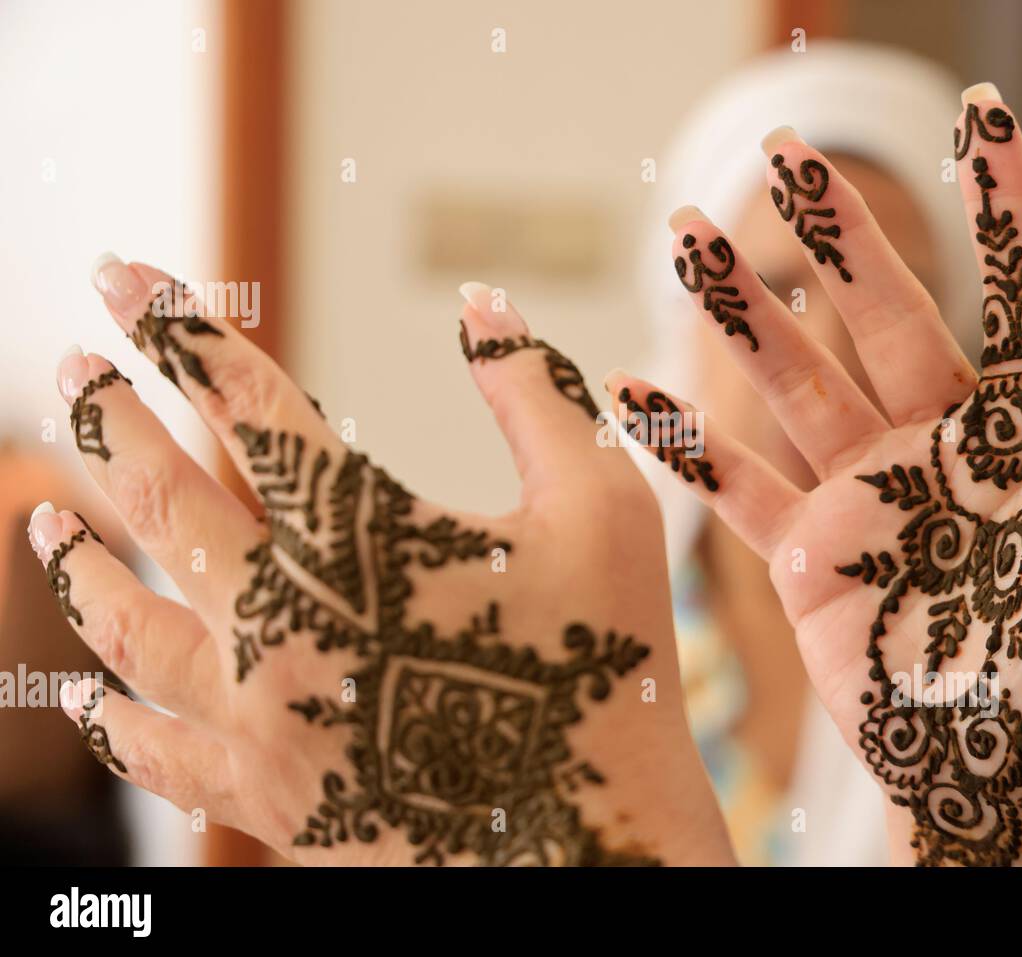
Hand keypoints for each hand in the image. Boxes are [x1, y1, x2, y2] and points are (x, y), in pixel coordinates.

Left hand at [32, 265, 732, 865]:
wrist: (594, 841)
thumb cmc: (606, 665)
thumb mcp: (601, 506)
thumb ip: (535, 393)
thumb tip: (483, 303)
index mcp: (360, 534)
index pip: (240, 400)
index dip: (177, 327)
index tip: (124, 277)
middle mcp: (282, 617)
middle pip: (158, 498)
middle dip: (105, 419)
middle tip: (74, 368)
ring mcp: (260, 714)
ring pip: (126, 624)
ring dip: (77, 561)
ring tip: (43, 519)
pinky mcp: (265, 794)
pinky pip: (152, 749)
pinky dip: (109, 713)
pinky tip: (86, 689)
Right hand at [607, 84, 1021, 865]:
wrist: (1014, 784)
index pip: (1018, 297)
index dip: (1003, 206)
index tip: (981, 114)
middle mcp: (940, 448)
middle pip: (881, 317)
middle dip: (834, 236)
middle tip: (784, 150)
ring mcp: (867, 498)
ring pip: (794, 384)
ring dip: (740, 314)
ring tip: (690, 237)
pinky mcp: (809, 558)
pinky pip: (738, 488)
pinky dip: (687, 445)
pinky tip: (636, 390)